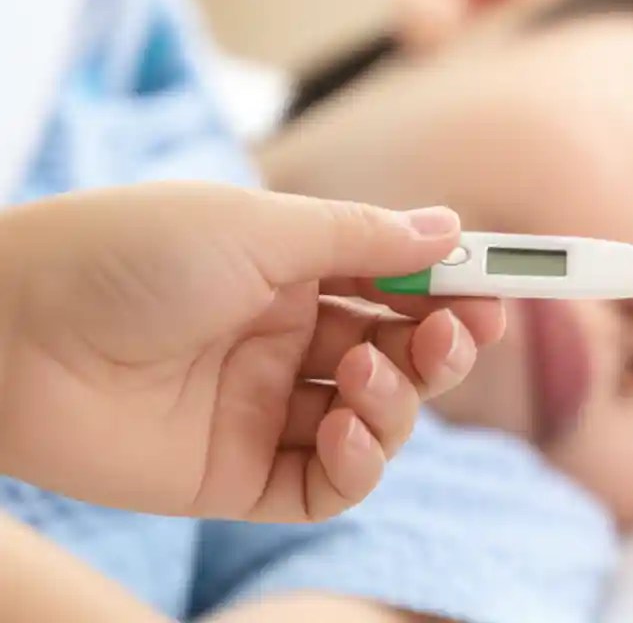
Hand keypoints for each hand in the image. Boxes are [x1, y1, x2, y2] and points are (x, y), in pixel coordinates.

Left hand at [0, 183, 503, 520]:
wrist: (8, 335)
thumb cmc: (125, 254)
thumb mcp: (257, 226)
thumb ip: (361, 238)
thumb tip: (452, 231)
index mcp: (291, 269)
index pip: (399, 281)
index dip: (456, 286)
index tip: (507, 285)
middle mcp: (287, 338)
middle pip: (402, 352)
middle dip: (443, 344)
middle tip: (458, 331)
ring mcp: (266, 407)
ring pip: (380, 418)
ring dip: (400, 399)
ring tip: (366, 374)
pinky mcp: (241, 474)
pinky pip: (331, 482)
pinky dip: (361, 461)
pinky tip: (346, 427)